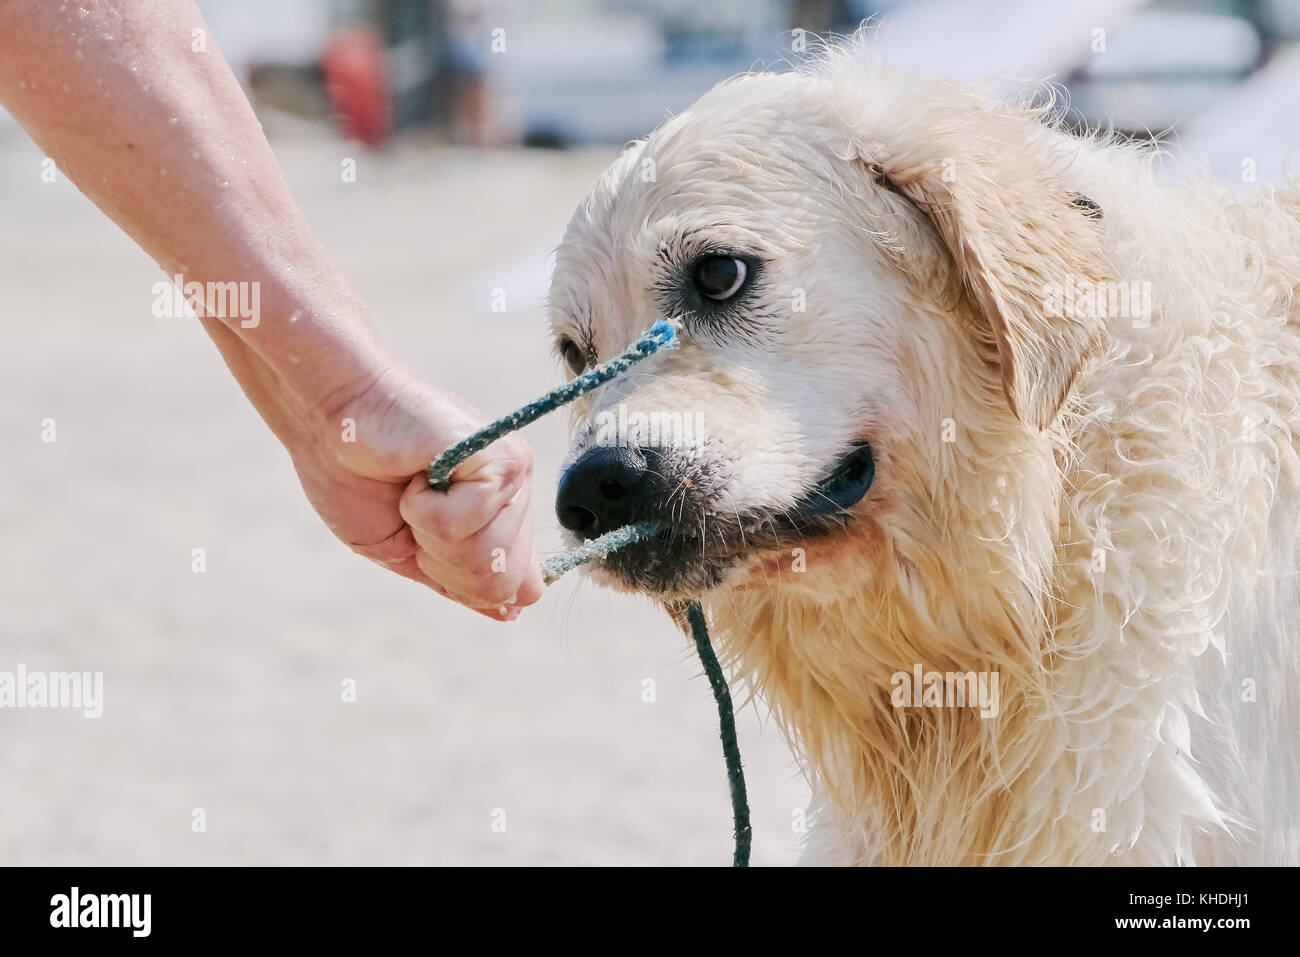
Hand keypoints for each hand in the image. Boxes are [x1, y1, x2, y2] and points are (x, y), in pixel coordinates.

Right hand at [297, 366, 544, 620]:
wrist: (327, 422)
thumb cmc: (357, 478)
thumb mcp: (410, 549)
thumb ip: (463, 579)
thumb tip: (516, 608)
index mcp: (501, 517)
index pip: (514, 588)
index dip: (459, 580)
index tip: (422, 535)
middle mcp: (517, 496)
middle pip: (499, 582)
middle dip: (442, 562)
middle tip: (413, 510)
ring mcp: (513, 476)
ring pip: (484, 559)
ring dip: (429, 534)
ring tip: (414, 489)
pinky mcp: (500, 458)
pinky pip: (462, 525)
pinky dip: (422, 509)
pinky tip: (416, 473)